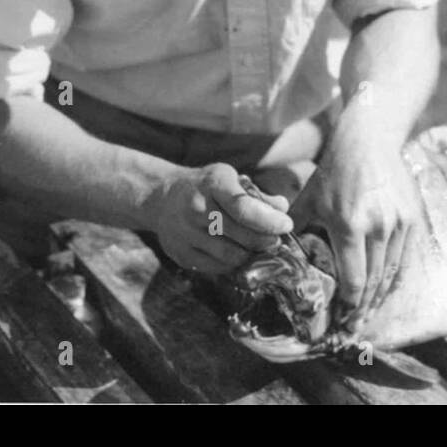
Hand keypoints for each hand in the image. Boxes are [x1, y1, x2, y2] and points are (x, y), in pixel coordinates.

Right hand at [152, 163, 293, 273]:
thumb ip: (256, 195)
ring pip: (232, 256)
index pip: (244, 207)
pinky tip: (239, 253)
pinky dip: (234, 264)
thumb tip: (282, 208)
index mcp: (212, 183)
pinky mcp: (181, 254)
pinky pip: (218, 267)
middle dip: (266, 241)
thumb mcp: (228, 179)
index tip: (286, 225)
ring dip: (252, 255)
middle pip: (242, 235)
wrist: (160, 197)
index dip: (269, 220)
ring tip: (259, 248)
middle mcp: (196, 208)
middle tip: (276, 240)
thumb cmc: (204, 187)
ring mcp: (186, 234)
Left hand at [291, 127, 421, 330]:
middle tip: (353, 329)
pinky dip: (394, 279)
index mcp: (348, 224)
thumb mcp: (309, 198)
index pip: (353, 279)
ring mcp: (399, 224)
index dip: (347, 306)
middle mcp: (377, 227)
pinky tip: (384, 291)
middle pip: (374, 282)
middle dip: (363, 310)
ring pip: (392, 274)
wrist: (369, 141)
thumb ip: (294, 227)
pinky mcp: (412, 219)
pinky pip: (404, 259)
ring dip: (380, 299)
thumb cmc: (334, 171)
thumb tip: (275, 252)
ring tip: (367, 316)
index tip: (339, 323)